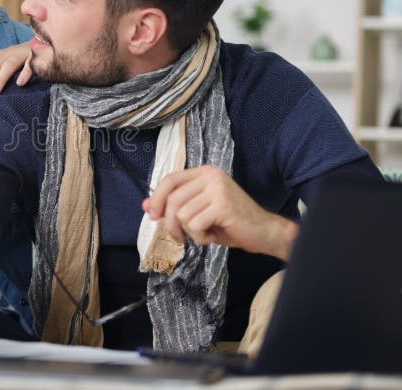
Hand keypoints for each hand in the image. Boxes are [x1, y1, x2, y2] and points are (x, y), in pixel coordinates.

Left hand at [142, 165, 297, 260]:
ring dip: (190, 232)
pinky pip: (195, 224)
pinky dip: (201, 237)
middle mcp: (211, 176)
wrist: (264, 232)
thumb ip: (174, 205)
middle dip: (171, 223)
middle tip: (180, 237)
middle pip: (172, 199)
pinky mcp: (223, 205)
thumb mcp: (198, 211)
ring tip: (206, 233)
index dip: (156, 198)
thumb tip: (146, 206)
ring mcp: (218, 189)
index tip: (152, 215)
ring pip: (182, 214)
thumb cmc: (230, 223)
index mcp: (205, 173)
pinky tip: (214, 236)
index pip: (170, 179)